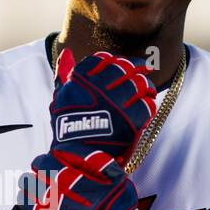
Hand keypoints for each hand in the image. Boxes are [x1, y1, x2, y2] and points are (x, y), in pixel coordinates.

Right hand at [49, 52, 156, 166]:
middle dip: (137, 66)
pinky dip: (149, 103)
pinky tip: (146, 105)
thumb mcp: (60, 98)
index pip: (102, 59)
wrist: (76, 158)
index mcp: (81, 80)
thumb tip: (67, 52)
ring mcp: (116, 104)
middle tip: (145, 68)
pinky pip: (147, 105)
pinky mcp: (130, 121)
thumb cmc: (67, 128)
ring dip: (146, 84)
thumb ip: (63, 73)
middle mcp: (99, 88)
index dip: (115, 59)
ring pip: (139, 84)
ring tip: (147, 88)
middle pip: (125, 67)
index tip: (121, 64)